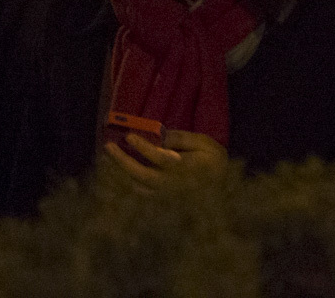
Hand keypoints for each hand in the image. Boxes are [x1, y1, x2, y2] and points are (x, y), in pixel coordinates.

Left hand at [104, 129, 226, 190]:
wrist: (225, 187)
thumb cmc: (213, 160)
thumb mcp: (204, 143)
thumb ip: (181, 138)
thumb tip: (159, 135)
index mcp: (186, 168)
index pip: (160, 159)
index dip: (143, 148)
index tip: (129, 136)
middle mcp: (175, 184)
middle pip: (144, 176)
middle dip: (123, 161)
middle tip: (109, 147)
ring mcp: (169, 194)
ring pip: (140, 186)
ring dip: (122, 171)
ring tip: (110, 155)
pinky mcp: (165, 199)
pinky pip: (143, 193)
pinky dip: (129, 181)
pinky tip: (121, 169)